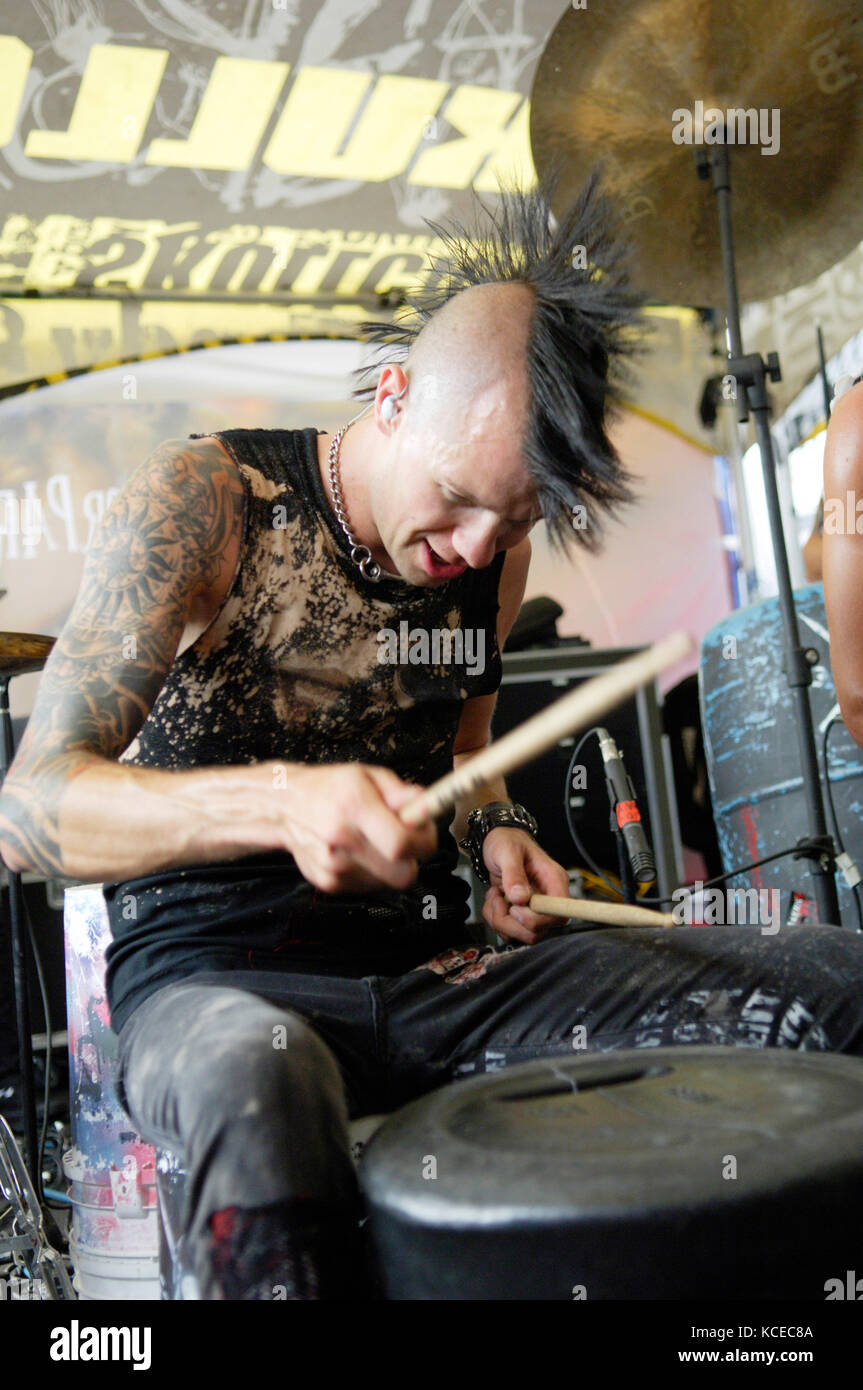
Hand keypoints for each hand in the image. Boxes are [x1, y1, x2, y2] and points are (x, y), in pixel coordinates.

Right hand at [278, 763, 436, 893]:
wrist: (283, 806)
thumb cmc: (329, 788)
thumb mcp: (368, 776)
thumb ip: (401, 793)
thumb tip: (428, 804)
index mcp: (354, 806)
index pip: (401, 844)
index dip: (423, 842)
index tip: (423, 832)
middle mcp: (342, 839)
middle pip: (402, 875)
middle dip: (412, 859)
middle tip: (403, 839)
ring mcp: (333, 866)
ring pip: (389, 882)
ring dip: (390, 864)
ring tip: (372, 840)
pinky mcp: (329, 883)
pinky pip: (369, 886)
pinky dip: (371, 871)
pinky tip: (357, 851)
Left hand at [480, 828, 570, 944]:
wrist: (496, 842)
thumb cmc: (507, 841)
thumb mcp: (507, 851)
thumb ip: (513, 873)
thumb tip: (520, 898)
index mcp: (554, 880)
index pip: (559, 913)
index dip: (538, 919)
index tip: (515, 908)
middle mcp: (548, 897)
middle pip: (539, 930)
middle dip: (511, 921)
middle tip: (498, 899)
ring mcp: (536, 908)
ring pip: (524, 934)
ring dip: (501, 920)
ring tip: (494, 897)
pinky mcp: (523, 914)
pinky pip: (512, 931)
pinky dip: (497, 920)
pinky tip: (495, 901)